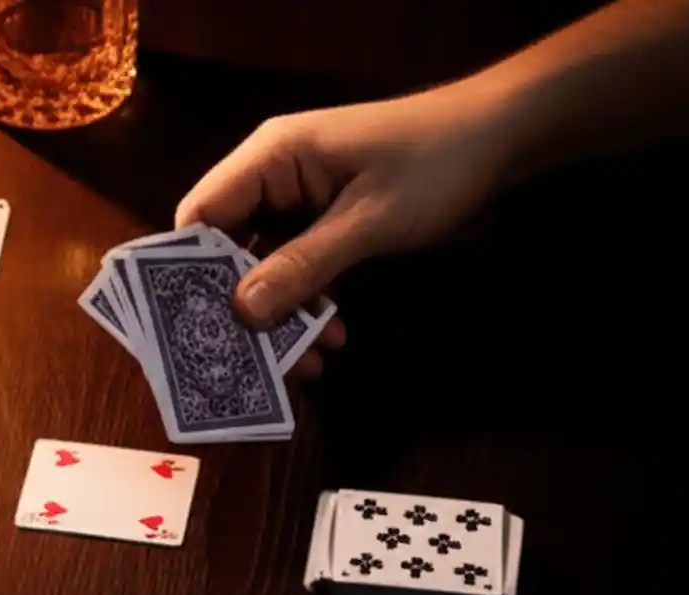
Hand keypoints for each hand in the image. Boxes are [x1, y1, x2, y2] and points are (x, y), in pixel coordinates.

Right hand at [176, 85, 508, 377]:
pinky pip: (299, 267)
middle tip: (251, 361)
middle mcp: (273, 176)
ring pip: (265, 266)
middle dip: (242, 305)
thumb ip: (303, 265)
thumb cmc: (434, 165)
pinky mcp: (325, 221)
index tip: (188, 327)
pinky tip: (332, 340)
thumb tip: (240, 312)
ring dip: (282, 314)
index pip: (200, 214)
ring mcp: (299, 199)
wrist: (502, 137)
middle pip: (228, 246)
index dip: (186, 270)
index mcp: (270, 158)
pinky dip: (311, 304)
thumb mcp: (367, 221)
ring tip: (308, 362)